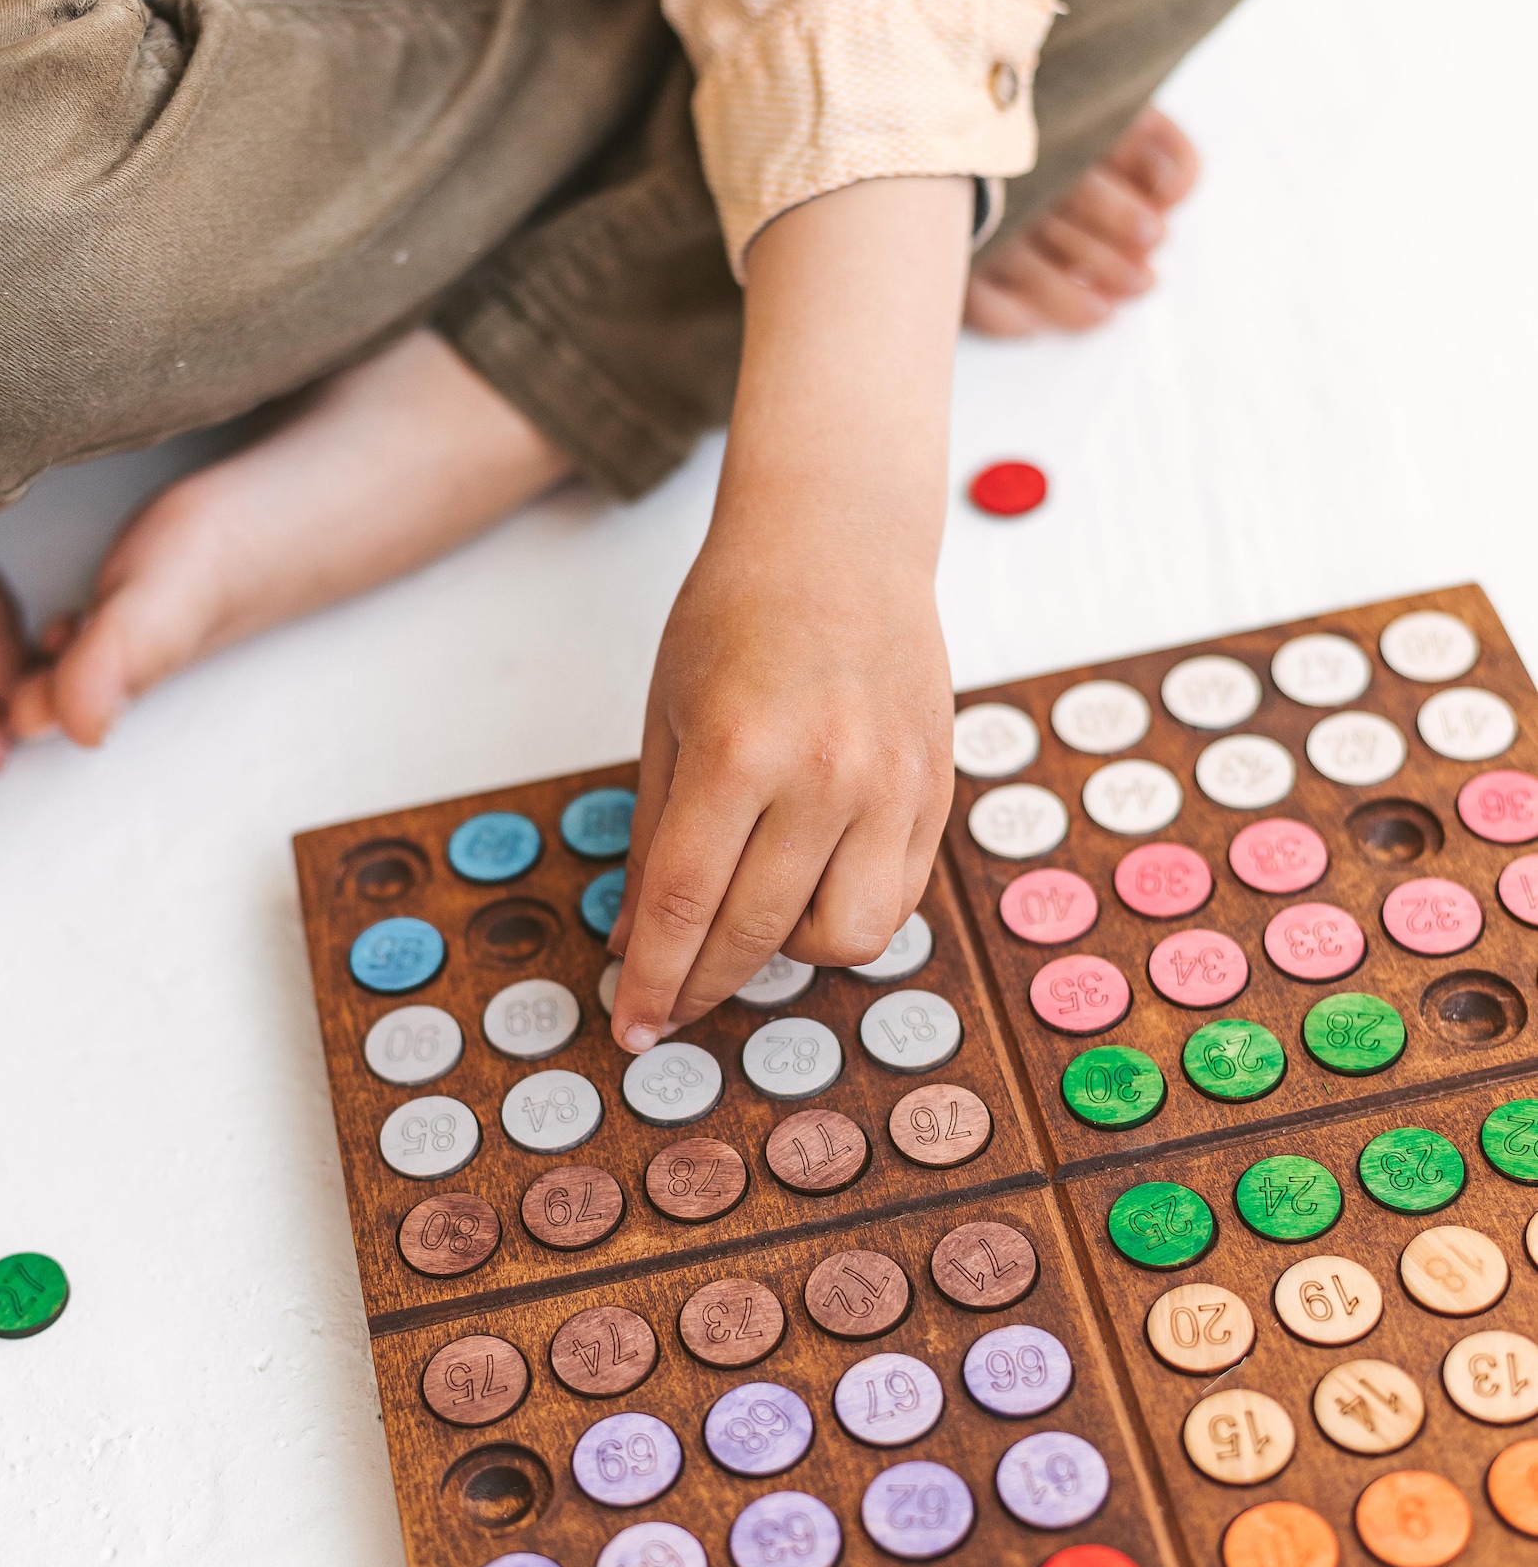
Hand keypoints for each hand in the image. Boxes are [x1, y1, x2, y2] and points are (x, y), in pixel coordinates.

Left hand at [608, 176, 971, 1050]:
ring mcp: (891, 787)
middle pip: (755, 934)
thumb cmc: (738, 616)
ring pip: (843, 938)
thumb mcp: (668, 715)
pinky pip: (894, 900)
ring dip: (788, 950)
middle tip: (671, 1003)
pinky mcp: (935, 792)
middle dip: (701, 985)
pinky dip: (846, 913)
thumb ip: (657, 832)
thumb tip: (637, 941)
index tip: (631, 1026)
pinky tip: (810, 885)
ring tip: (756, 912)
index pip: (681, 903)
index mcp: (738, 748)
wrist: (841, 541)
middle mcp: (824, 775)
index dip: (651, 977)